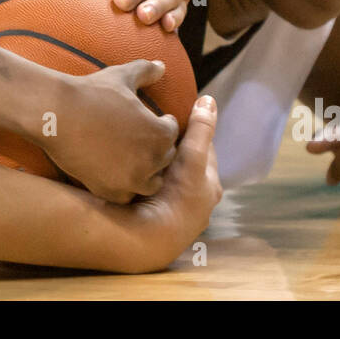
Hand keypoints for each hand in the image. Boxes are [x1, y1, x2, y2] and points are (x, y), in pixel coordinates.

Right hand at [34, 59, 179, 203]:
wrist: (56, 114)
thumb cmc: (91, 92)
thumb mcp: (122, 76)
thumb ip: (147, 70)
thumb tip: (162, 65)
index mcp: (159, 133)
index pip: (172, 133)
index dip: (161, 124)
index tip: (149, 121)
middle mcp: (150, 160)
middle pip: (164, 159)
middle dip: (156, 148)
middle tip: (140, 140)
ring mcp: (130, 179)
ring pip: (150, 182)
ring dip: (145, 172)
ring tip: (131, 160)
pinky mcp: (109, 191)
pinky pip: (127, 195)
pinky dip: (124, 186)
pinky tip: (114, 173)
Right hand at [121, 95, 222, 272]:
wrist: (146, 238)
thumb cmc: (175, 197)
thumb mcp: (192, 158)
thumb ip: (201, 130)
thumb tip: (209, 100)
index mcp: (210, 188)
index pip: (204, 151)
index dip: (192, 132)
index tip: (177, 117)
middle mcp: (196, 203)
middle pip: (185, 166)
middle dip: (173, 149)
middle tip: (156, 131)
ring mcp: (173, 212)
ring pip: (167, 178)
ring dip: (156, 164)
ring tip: (139, 145)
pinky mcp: (152, 218)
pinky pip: (149, 189)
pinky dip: (142, 177)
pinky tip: (129, 166)